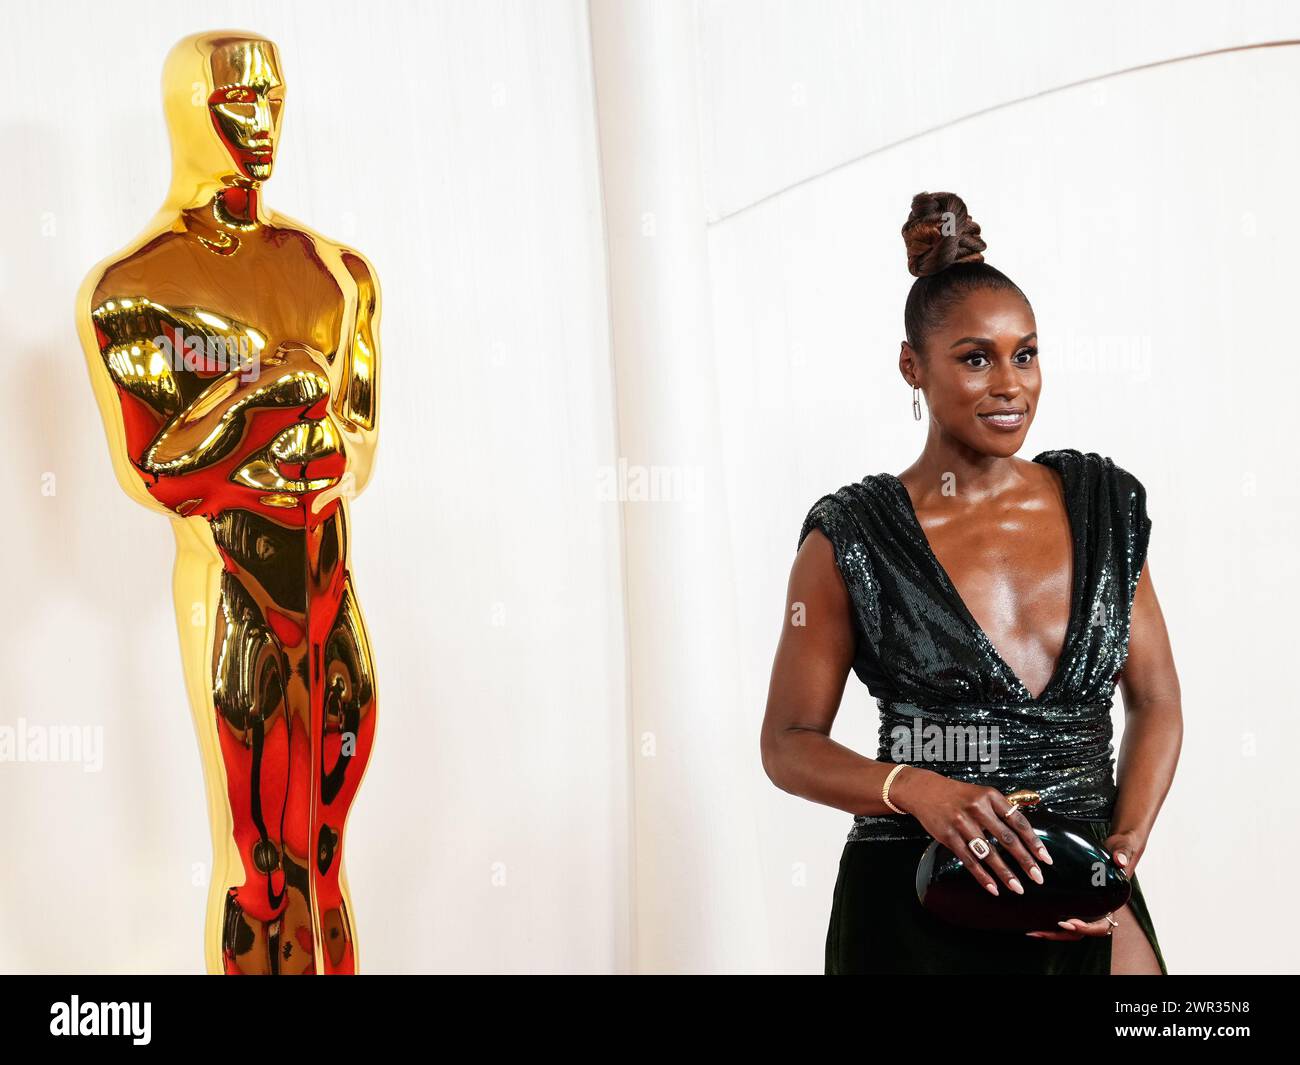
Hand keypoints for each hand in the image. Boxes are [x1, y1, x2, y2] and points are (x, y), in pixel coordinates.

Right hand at [890, 767, 1052, 897]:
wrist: (924, 790)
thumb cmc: (957, 795)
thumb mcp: (981, 794)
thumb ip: (1002, 809)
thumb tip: (1025, 832)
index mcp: (990, 796)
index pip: (1018, 821)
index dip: (1034, 842)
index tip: (1045, 858)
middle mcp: (978, 808)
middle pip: (1007, 839)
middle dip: (1025, 861)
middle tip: (1038, 877)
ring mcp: (962, 823)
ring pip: (989, 853)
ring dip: (1005, 873)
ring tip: (1018, 888)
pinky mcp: (948, 836)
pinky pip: (969, 860)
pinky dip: (982, 876)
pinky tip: (993, 887)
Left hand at [1024, 827, 1143, 938]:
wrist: (1116, 849)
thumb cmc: (1121, 850)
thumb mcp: (1123, 849)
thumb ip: (1123, 853)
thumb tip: (1120, 860)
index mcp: (1111, 904)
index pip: (1101, 926)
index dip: (1086, 928)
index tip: (1069, 922)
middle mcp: (1100, 910)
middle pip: (1081, 932)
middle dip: (1061, 934)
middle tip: (1041, 932)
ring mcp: (1088, 908)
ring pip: (1071, 929)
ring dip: (1053, 932)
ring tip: (1033, 932)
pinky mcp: (1077, 901)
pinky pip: (1065, 917)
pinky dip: (1051, 922)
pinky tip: (1035, 921)